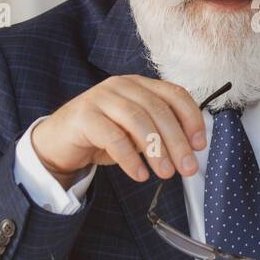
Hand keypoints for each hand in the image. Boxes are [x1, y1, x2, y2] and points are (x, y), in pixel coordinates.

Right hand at [30, 75, 205, 186]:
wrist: (59, 141)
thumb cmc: (103, 135)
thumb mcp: (136, 132)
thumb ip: (159, 133)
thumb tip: (190, 150)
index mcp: (140, 85)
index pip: (174, 94)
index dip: (191, 118)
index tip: (199, 144)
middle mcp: (122, 85)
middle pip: (158, 109)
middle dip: (177, 141)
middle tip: (187, 167)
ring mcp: (101, 97)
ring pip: (138, 120)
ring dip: (156, 150)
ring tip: (166, 173)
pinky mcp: (84, 115)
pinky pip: (113, 137)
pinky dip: (130, 158)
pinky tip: (139, 174)